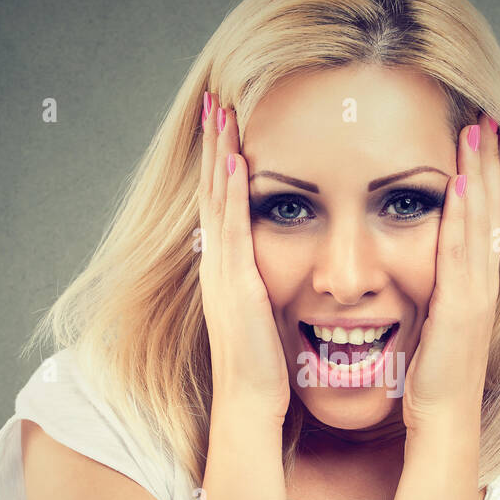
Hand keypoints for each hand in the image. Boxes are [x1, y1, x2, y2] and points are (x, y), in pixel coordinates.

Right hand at [197, 92, 290, 428]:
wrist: (251, 399)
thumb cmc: (266, 363)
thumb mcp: (268, 311)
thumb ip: (270, 283)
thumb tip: (284, 266)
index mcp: (229, 267)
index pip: (226, 202)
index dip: (224, 161)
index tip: (229, 124)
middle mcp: (219, 262)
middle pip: (215, 190)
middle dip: (216, 144)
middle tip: (216, 100)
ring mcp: (221, 270)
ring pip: (218, 200)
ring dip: (219, 154)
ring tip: (221, 112)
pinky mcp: (233, 283)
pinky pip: (232, 229)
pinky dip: (233, 194)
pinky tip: (239, 162)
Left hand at [401, 114, 499, 433]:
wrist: (441, 419)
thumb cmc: (430, 375)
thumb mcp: (429, 322)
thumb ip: (428, 291)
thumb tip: (413, 271)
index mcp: (470, 282)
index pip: (481, 217)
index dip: (483, 175)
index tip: (477, 136)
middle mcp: (479, 282)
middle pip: (489, 208)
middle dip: (488, 161)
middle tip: (485, 116)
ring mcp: (475, 294)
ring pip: (482, 222)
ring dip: (480, 174)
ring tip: (476, 131)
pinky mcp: (462, 310)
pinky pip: (462, 254)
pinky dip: (463, 218)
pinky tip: (458, 185)